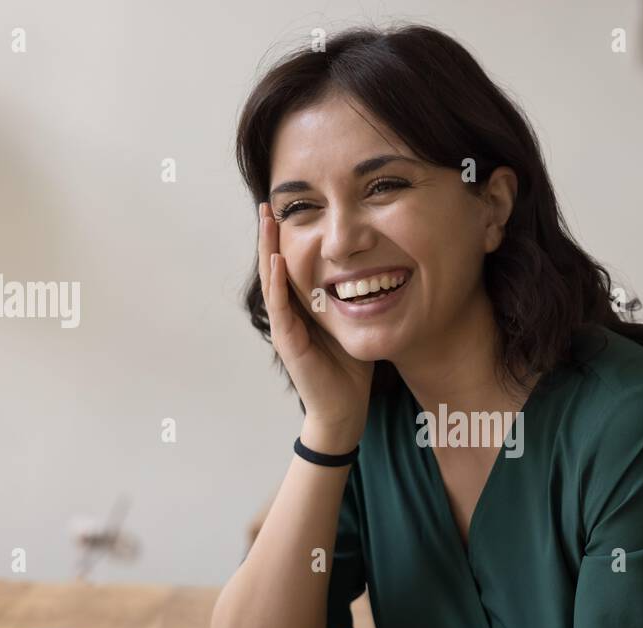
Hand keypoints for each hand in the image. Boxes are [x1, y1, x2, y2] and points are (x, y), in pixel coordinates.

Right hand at [259, 203, 372, 450]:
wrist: (344, 410)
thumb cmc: (350, 369)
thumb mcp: (354, 324)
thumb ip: (355, 300)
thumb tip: (377, 272)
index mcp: (303, 308)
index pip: (291, 266)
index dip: (287, 238)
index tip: (287, 208)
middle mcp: (289, 314)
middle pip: (274, 266)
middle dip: (270, 235)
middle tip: (267, 203)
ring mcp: (285, 328)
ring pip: (272, 280)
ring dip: (267, 249)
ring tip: (266, 220)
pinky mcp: (288, 342)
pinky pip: (280, 306)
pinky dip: (277, 282)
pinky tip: (276, 259)